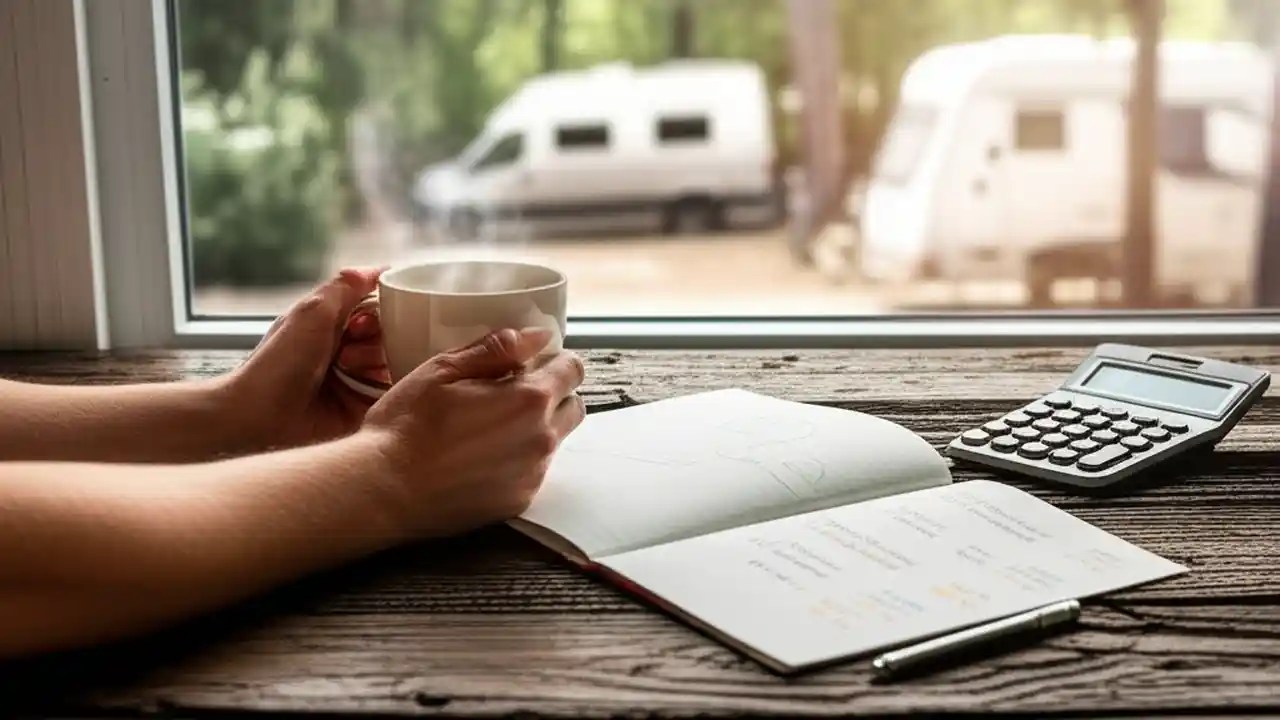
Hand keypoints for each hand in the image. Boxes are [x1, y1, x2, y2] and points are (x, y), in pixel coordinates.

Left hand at [226, 268, 389, 450]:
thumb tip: (379, 268)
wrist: (260, 418)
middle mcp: (345, 350)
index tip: (362, 320)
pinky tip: (372, 384)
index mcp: (330, 324)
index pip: (375, 307)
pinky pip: (395, 391)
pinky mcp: (364, 408)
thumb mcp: (311, 312)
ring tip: (347, 369)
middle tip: (347, 349)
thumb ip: (345, 286)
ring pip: (394, 360)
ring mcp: (355, 380)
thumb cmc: (278, 363)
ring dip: (374, 361)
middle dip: (375, 337)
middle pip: (389, 334)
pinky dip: (390, 385)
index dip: (378, 310)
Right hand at [363, 327, 585, 537]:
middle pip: (573, 407)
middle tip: (510, 395)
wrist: (382, 490)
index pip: (573, 370)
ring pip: (554, 441)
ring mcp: (532, 474)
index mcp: (529, 399)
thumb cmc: (405, 426)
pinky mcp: (518, 502)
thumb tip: (538, 336)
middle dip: (552, 396)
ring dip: (535, 429)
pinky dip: (518, 461)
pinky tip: (480, 459)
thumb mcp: (443, 370)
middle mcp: (541, 439)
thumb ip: (497, 349)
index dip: (555, 362)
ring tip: (488, 429)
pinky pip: (533, 472)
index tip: (532, 364)